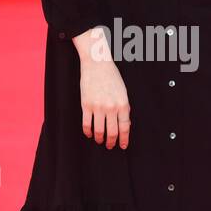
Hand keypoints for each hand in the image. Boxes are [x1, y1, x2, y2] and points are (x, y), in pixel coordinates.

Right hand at [73, 27, 130, 148]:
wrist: (97, 64)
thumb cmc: (111, 76)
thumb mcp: (123, 92)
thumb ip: (124, 108)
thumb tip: (124, 124)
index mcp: (123, 104)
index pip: (125, 127)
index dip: (124, 139)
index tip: (123, 145)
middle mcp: (111, 107)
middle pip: (112, 132)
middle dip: (111, 142)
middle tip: (110, 146)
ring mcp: (98, 107)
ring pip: (99, 131)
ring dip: (100, 139)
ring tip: (100, 141)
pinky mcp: (86, 105)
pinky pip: (86, 124)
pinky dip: (88, 132)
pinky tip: (89, 134)